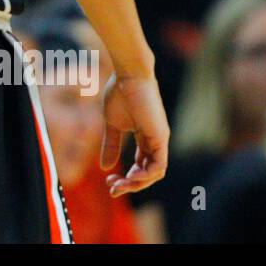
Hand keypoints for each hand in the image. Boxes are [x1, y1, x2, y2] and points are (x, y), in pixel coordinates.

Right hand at [99, 72, 168, 196]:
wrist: (128, 75)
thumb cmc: (119, 94)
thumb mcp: (112, 125)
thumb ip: (111, 145)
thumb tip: (105, 167)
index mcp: (145, 138)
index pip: (141, 165)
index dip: (127, 177)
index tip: (108, 181)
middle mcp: (155, 141)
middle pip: (148, 173)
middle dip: (130, 184)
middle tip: (113, 189)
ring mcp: (159, 139)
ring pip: (155, 173)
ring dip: (137, 183)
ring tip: (120, 185)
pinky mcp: (160, 137)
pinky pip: (159, 165)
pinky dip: (147, 175)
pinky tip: (131, 176)